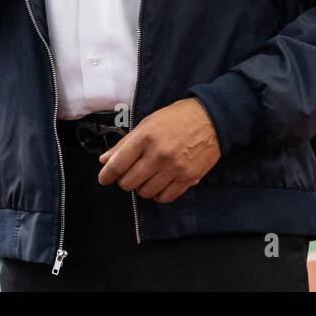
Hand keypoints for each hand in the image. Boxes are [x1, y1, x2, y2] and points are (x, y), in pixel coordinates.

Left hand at [97, 99, 220, 203]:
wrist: (211, 119)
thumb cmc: (177, 118)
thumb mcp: (148, 123)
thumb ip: (125, 143)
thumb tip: (105, 160)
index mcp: (145, 137)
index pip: (118, 164)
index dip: (107, 175)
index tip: (104, 178)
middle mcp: (158, 155)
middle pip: (129, 183)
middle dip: (124, 181)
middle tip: (129, 174)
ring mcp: (174, 168)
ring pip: (145, 193)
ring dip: (141, 188)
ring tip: (146, 177)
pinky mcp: (188, 178)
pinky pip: (165, 197)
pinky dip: (158, 194)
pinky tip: (159, 184)